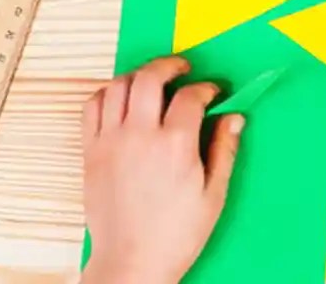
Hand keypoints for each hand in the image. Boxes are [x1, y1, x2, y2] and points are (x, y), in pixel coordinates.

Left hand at [82, 56, 243, 283]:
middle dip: (170, 64)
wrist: (132, 261)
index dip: (206, 87)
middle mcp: (140, 135)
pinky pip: (92, 106)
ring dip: (138, 75)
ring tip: (152, 81)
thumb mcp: (213, 195)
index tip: (213, 92)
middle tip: (182, 68)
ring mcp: (111, 141)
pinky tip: (122, 99)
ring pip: (119, 85)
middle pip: (150, 76)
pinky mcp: (91, 151)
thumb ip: (223, 150)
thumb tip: (234, 118)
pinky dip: (108, 93)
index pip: (190, 95)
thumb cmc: (175, 235)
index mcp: (175, 145)